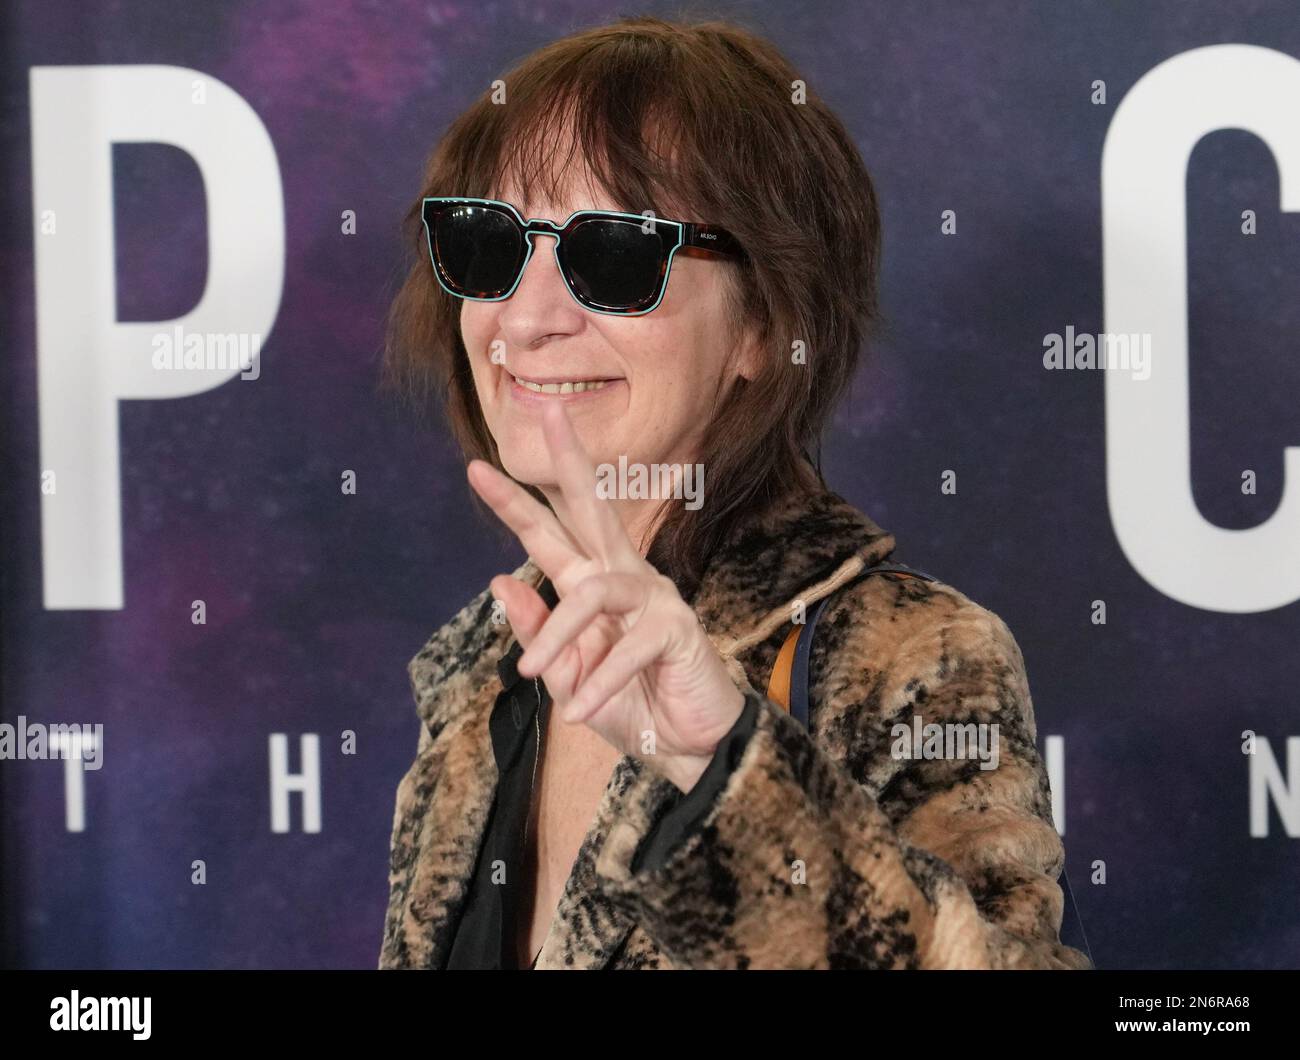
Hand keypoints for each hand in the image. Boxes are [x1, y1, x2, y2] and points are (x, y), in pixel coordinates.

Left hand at [466, 401, 745, 792]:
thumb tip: (499, 582)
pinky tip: (580, 711)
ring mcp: (655, 599)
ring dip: (558, 634)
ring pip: (596, 591)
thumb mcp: (568, 676)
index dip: (514, 503)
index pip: (550, 535)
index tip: (475, 468)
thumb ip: (537, 634)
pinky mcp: (678, 630)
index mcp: (592, 586)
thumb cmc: (629, 707)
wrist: (686, 749)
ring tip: (532, 676)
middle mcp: (624, 579)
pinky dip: (600, 681)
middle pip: (593, 510)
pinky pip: (630, 646)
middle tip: (548, 413)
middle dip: (570, 463)